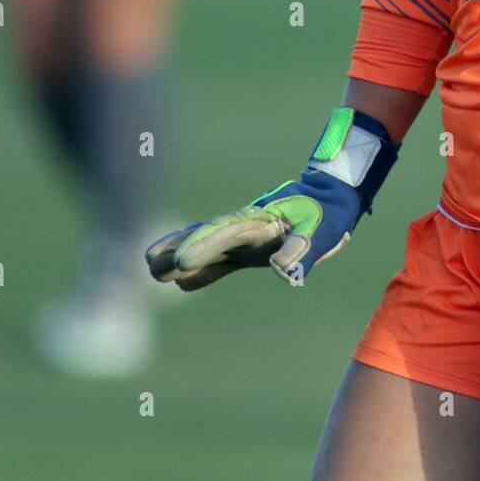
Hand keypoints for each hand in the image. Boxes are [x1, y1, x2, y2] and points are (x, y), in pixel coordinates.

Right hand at [145, 168, 361, 290]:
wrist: (329, 198)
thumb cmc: (327, 214)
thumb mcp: (321, 230)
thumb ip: (302, 248)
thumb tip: (282, 270)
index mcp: (260, 220)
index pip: (225, 233)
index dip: (202, 246)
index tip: (180, 261)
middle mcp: (245, 226)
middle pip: (205, 236)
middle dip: (178, 248)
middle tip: (149, 264)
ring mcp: (244, 236)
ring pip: (204, 244)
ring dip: (178, 253)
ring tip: (149, 267)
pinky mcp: (248, 247)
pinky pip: (218, 258)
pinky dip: (199, 268)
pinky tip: (180, 282)